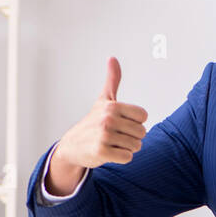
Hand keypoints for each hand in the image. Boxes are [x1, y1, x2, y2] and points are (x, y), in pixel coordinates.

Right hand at [46, 57, 149, 196]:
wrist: (72, 145)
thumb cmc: (92, 122)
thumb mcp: (104, 100)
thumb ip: (112, 80)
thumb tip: (113, 58)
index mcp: (112, 106)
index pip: (143, 116)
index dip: (135, 122)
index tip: (122, 122)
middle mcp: (108, 119)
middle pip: (141, 133)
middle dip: (132, 137)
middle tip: (116, 135)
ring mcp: (104, 136)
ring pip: (136, 146)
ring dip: (127, 148)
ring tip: (112, 143)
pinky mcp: (101, 152)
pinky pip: (127, 157)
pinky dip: (121, 158)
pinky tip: (109, 152)